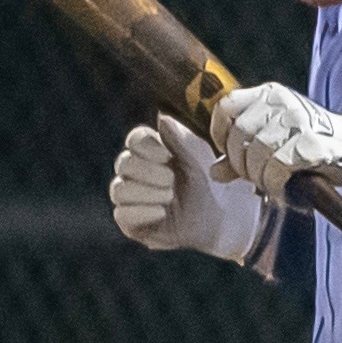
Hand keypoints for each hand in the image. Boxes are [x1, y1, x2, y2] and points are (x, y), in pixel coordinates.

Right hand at [110, 115, 262, 260]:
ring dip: (145, 192)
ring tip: (169, 197)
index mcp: (154, 153)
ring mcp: (133, 199)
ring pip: (119, 189)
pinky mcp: (133, 224)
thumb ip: (182, 139)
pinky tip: (162, 213)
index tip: (167, 157)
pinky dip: (141, 212)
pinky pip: (121, 214)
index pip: (135, 140)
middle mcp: (139, 174)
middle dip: (148, 171)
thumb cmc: (212, 187)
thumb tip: (161, 118)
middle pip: (123, 163)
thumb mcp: (201, 160)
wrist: (222, 222)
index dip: (146, 147)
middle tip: (171, 180)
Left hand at [209, 82, 341, 199]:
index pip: (226, 107)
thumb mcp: (277, 142)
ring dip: (259, 176)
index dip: (220, 135)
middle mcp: (283, 102)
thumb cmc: (315, 146)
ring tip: (271, 184)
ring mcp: (299, 121)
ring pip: (256, 152)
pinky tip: (283, 188)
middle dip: (241, 163)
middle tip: (255, 177)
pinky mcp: (313, 143)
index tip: (231, 156)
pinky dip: (275, 183)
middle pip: (239, 134)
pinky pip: (277, 166)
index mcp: (271, 94)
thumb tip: (216, 173)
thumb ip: (244, 153)